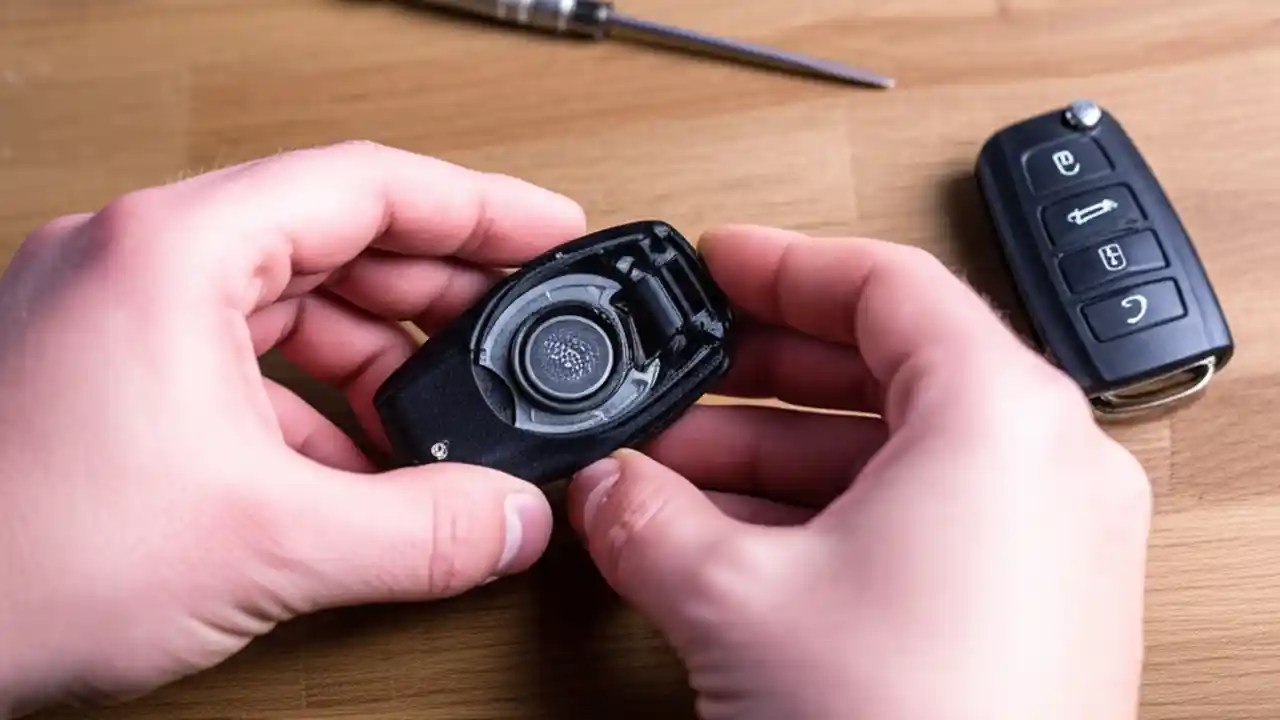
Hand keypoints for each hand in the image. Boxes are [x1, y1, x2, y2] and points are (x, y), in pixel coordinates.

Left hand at [0, 142, 584, 714]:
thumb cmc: (10, 560)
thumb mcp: (261, 543)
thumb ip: (418, 530)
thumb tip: (510, 519)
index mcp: (173, 252)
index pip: (364, 188)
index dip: (476, 205)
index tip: (545, 228)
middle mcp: (137, 263)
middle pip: (332, 239)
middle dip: (435, 290)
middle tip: (515, 325)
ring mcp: (115, 316)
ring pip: (288, 303)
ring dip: (375, 357)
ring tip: (448, 411)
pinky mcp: (107, 374)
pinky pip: (243, 360)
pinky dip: (315, 401)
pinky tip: (361, 459)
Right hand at [569, 226, 1151, 719]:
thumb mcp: (736, 599)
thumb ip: (646, 517)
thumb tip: (605, 487)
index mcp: (1001, 419)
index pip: (885, 285)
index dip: (784, 264)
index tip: (720, 262)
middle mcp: (1048, 468)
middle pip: (890, 365)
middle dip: (764, 373)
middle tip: (686, 368)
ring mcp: (1048, 543)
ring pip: (898, 450)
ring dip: (781, 452)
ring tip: (680, 467)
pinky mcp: (1029, 608)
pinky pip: (920, 518)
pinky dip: (828, 513)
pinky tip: (735, 536)